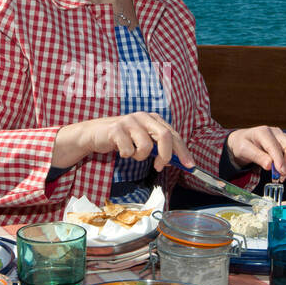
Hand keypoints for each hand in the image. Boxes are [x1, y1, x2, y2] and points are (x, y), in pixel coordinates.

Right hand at [53, 112, 193, 172]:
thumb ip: (160, 147)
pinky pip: (129, 150)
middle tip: (159, 167)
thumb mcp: (144, 140)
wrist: (96, 134)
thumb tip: (179, 161)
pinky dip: (126, 155)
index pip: (174, 135)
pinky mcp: (117, 129)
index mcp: (154, 119)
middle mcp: (144, 116)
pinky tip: (121, 150)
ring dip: (140, 157)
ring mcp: (130, 121)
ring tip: (133, 154)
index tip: (189, 166)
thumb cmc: (123, 138)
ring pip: (146, 146)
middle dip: (166, 156)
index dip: (183, 152)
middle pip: (165, 136)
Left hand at [226, 126, 285, 176]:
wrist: (243, 141)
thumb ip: (257, 156)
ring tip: (281, 175)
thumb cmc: (242, 144)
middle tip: (281, 176)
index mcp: (263, 132)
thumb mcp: (243, 150)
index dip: (279, 159)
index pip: (275, 146)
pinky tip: (283, 169)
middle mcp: (276, 132)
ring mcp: (283, 137)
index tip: (280, 171)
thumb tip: (269, 165)